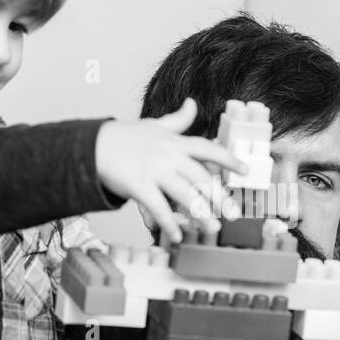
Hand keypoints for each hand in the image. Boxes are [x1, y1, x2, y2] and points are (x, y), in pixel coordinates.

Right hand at [95, 98, 244, 242]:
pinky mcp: (139, 186)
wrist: (93, 145)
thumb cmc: (125, 137)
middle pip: (202, 178)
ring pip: (185, 196)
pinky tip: (176, 236)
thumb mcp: (155, 125)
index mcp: (175, 142)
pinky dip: (168, 224)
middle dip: (221, 197)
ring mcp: (154, 171)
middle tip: (234, 214)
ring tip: (212, 229)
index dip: (229, 160)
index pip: (209, 149)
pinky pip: (158, 209)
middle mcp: (169, 156)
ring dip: (200, 215)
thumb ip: (178, 119)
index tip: (245, 171)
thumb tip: (193, 103)